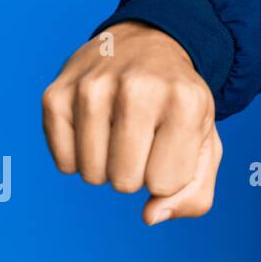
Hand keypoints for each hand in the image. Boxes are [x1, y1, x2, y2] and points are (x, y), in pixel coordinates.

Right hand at [42, 19, 223, 224]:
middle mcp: (138, 88)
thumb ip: (194, 193)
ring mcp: (92, 87)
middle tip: (145, 134)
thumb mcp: (204, 142)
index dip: (168, 172)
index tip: (171, 140)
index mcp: (185, 101)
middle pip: (125, 182)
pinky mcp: (56, 93)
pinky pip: (64, 163)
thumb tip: (151, 216)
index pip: (166, 183)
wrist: (148, 45)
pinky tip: (95, 125)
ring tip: (121, 128)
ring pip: (92, 175)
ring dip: (108, 165)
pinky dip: (80, 157)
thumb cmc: (177, 104)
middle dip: (137, 171)